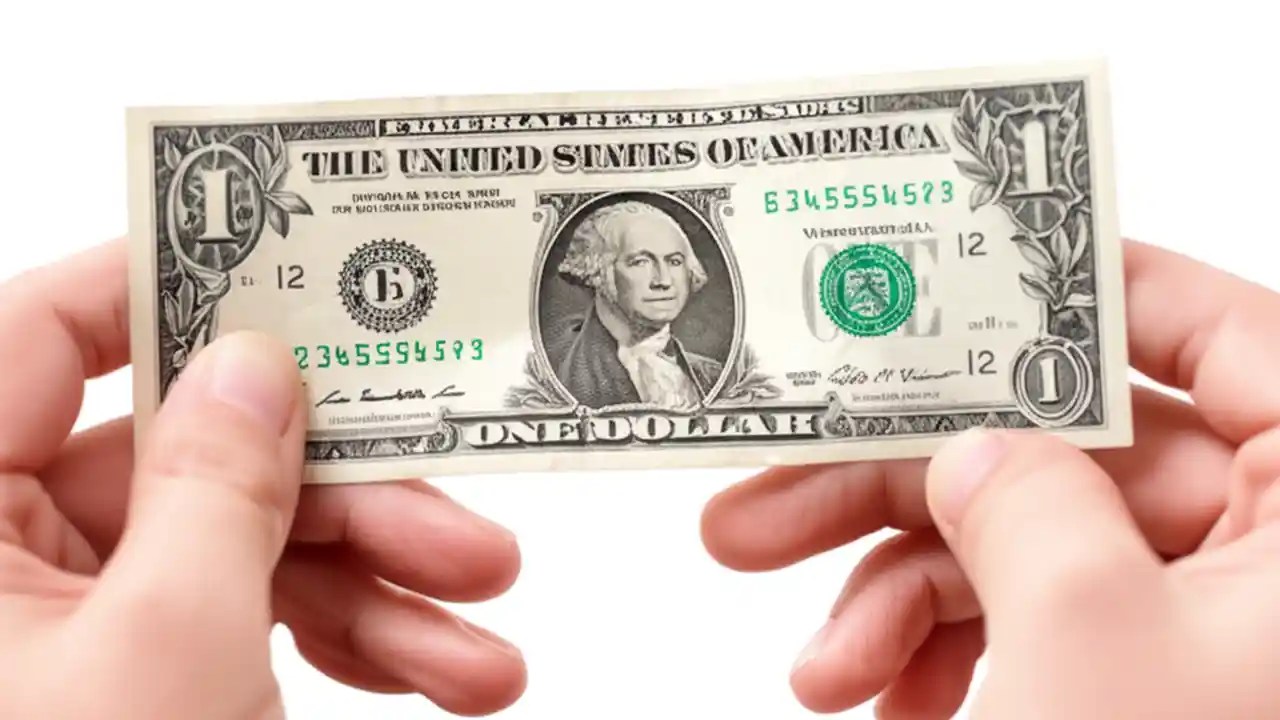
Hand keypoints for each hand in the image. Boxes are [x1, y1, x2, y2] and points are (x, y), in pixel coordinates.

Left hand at [0, 238, 525, 717]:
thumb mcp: (170, 641)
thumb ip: (217, 486)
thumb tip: (257, 365)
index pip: (43, 335)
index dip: (170, 285)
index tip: (301, 272)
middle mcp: (8, 557)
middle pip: (191, 458)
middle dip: (349, 502)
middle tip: (458, 530)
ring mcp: (73, 622)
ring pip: (241, 548)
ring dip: (374, 590)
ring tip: (478, 651)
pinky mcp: (136, 674)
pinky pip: (245, 622)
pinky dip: (344, 641)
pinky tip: (436, 672)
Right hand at [700, 238, 1279, 716]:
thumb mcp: (1091, 640)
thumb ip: (1027, 502)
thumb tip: (976, 444)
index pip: (1218, 331)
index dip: (1082, 289)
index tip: (951, 284)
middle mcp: (1276, 557)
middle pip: (1072, 456)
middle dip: (905, 488)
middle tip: (766, 501)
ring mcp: (1211, 633)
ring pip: (1029, 553)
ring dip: (902, 598)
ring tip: (816, 672)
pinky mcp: (1149, 693)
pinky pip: (1033, 634)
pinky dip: (943, 658)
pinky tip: (872, 702)